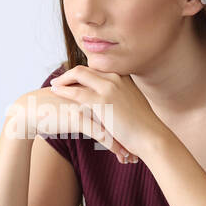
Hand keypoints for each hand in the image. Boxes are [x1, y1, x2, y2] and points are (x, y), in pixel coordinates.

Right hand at [6, 86, 137, 162]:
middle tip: (139, 149)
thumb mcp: (75, 103)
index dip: (129, 122)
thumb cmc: (52, 109)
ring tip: (132, 156)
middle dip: (130, 134)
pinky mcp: (79, 118)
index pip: (119, 105)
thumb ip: (90, 104)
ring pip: (114, 126)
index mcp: (94, 88)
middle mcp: (93, 94)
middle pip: (120, 115)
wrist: (30, 111)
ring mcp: (88, 106)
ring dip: (124, 142)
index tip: (136, 136)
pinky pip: (102, 134)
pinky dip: (113, 146)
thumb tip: (103, 114)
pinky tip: (120, 155)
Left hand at [48, 66, 168, 159]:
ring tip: (54, 85)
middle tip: (59, 80)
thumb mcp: (134, 105)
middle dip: (70, 73)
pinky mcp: (102, 101)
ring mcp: (109, 87)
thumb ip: (123, 98)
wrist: (152, 137)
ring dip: (64, 79)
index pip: (98, 68)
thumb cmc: (144, 127)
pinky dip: (64, 91)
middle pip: (86, 68)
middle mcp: (116, 77)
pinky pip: (76, 92)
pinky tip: (55, 92)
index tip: (74, 78)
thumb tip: (115, 102)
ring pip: (79, 75)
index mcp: (124, 77)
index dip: (84, 72)